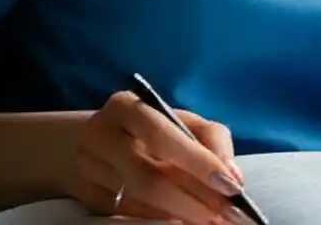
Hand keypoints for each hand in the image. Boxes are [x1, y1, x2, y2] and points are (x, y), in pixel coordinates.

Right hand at [64, 91, 250, 224]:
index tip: (231, 186)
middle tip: (226, 213)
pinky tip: (184, 219)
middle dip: (194, 198)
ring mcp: (89, 170)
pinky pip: (129, 214)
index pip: (163, 135)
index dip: (199, 162)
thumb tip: (232, 176)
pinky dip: (161, 219)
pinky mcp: (88, 198)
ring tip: (211, 218)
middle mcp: (99, 136)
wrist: (92, 142)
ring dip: (181, 212)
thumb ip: (211, 139)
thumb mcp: (181, 121)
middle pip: (148, 176)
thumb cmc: (149, 128)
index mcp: (125, 107)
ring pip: (140, 200)